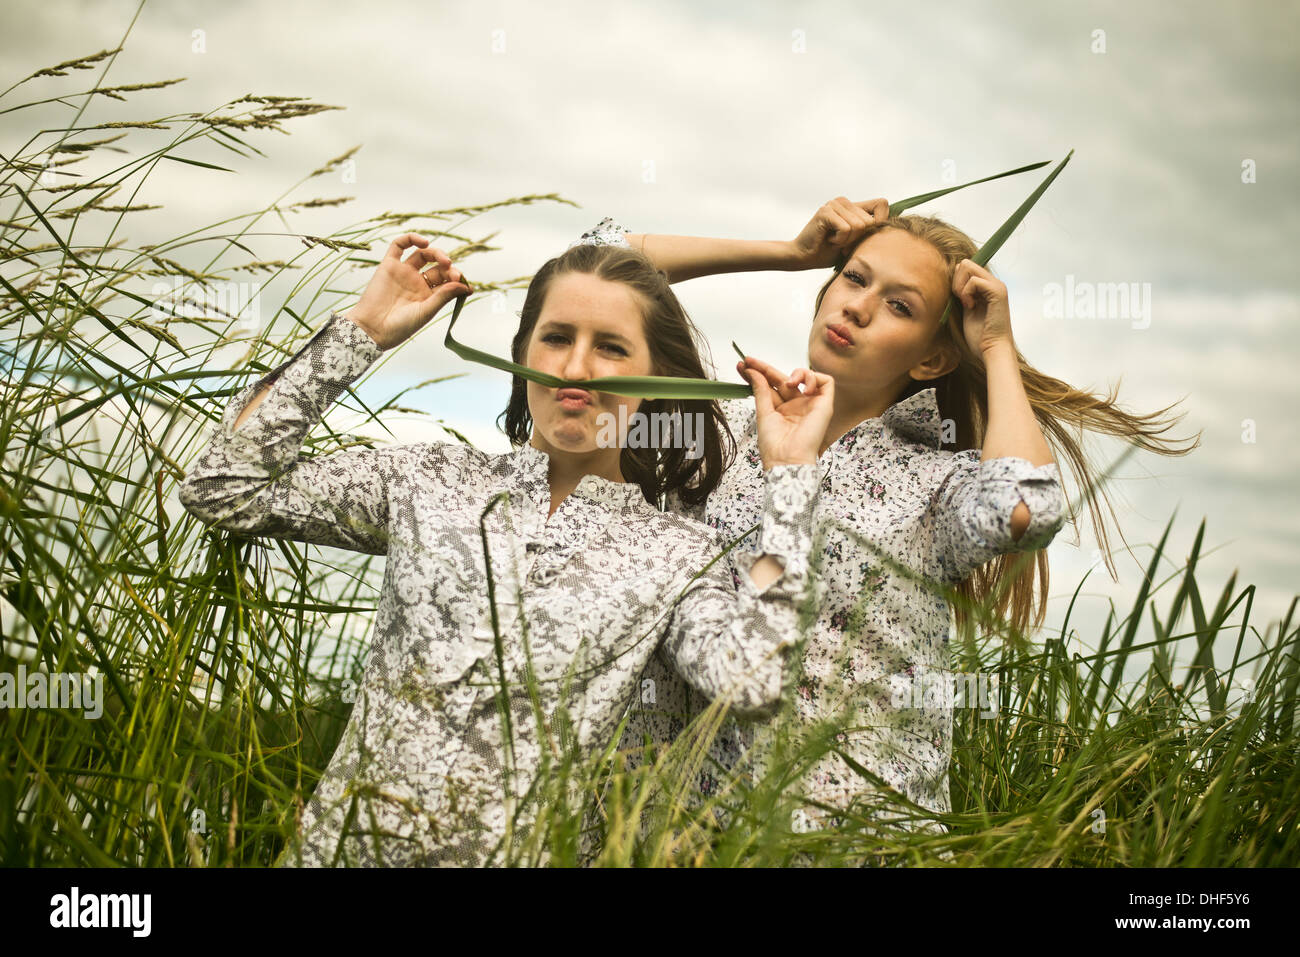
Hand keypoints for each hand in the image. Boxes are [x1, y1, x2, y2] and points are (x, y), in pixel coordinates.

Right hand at [344, 233, 471, 350]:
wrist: (372, 329)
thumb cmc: (400, 327)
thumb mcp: (426, 311)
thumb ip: (444, 296)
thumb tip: (465, 285)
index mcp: (427, 296)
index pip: (447, 281)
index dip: (457, 280)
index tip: (465, 284)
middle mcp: (416, 283)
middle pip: (437, 267)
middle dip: (448, 267)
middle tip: (453, 272)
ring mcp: (403, 273)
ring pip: (422, 254)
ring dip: (436, 252)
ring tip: (444, 260)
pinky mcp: (389, 265)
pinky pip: (399, 245)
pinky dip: (411, 238)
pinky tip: (424, 242)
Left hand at [738, 356, 834, 468]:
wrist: (787, 459)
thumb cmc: (774, 445)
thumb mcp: (763, 413)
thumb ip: (760, 390)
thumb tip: (750, 370)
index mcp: (781, 410)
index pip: (770, 385)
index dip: (758, 373)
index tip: (744, 364)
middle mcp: (796, 406)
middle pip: (783, 378)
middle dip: (766, 368)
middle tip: (750, 361)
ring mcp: (810, 404)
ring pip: (806, 376)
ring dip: (796, 373)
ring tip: (787, 383)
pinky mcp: (825, 405)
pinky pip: (826, 382)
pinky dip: (814, 378)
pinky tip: (803, 388)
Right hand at [788, 196, 889, 268]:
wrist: (803, 258)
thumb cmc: (828, 253)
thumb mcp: (855, 242)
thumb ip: (869, 232)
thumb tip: (895, 231)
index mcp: (853, 206)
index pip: (882, 204)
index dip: (881, 221)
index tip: (866, 238)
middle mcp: (844, 202)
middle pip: (871, 221)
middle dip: (859, 239)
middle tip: (843, 244)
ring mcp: (835, 204)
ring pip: (859, 226)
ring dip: (848, 241)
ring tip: (835, 241)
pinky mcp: (826, 212)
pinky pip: (847, 229)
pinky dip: (840, 240)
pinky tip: (828, 240)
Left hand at [952, 259, 1014, 355]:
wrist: (991, 350)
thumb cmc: (978, 336)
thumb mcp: (966, 309)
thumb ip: (962, 293)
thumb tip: (953, 274)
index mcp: (988, 286)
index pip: (966, 267)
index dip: (956, 280)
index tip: (958, 299)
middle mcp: (994, 283)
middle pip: (965, 263)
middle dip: (956, 281)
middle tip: (961, 300)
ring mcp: (997, 286)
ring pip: (968, 266)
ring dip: (960, 286)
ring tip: (966, 304)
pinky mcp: (998, 292)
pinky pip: (974, 280)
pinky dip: (967, 293)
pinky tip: (971, 307)